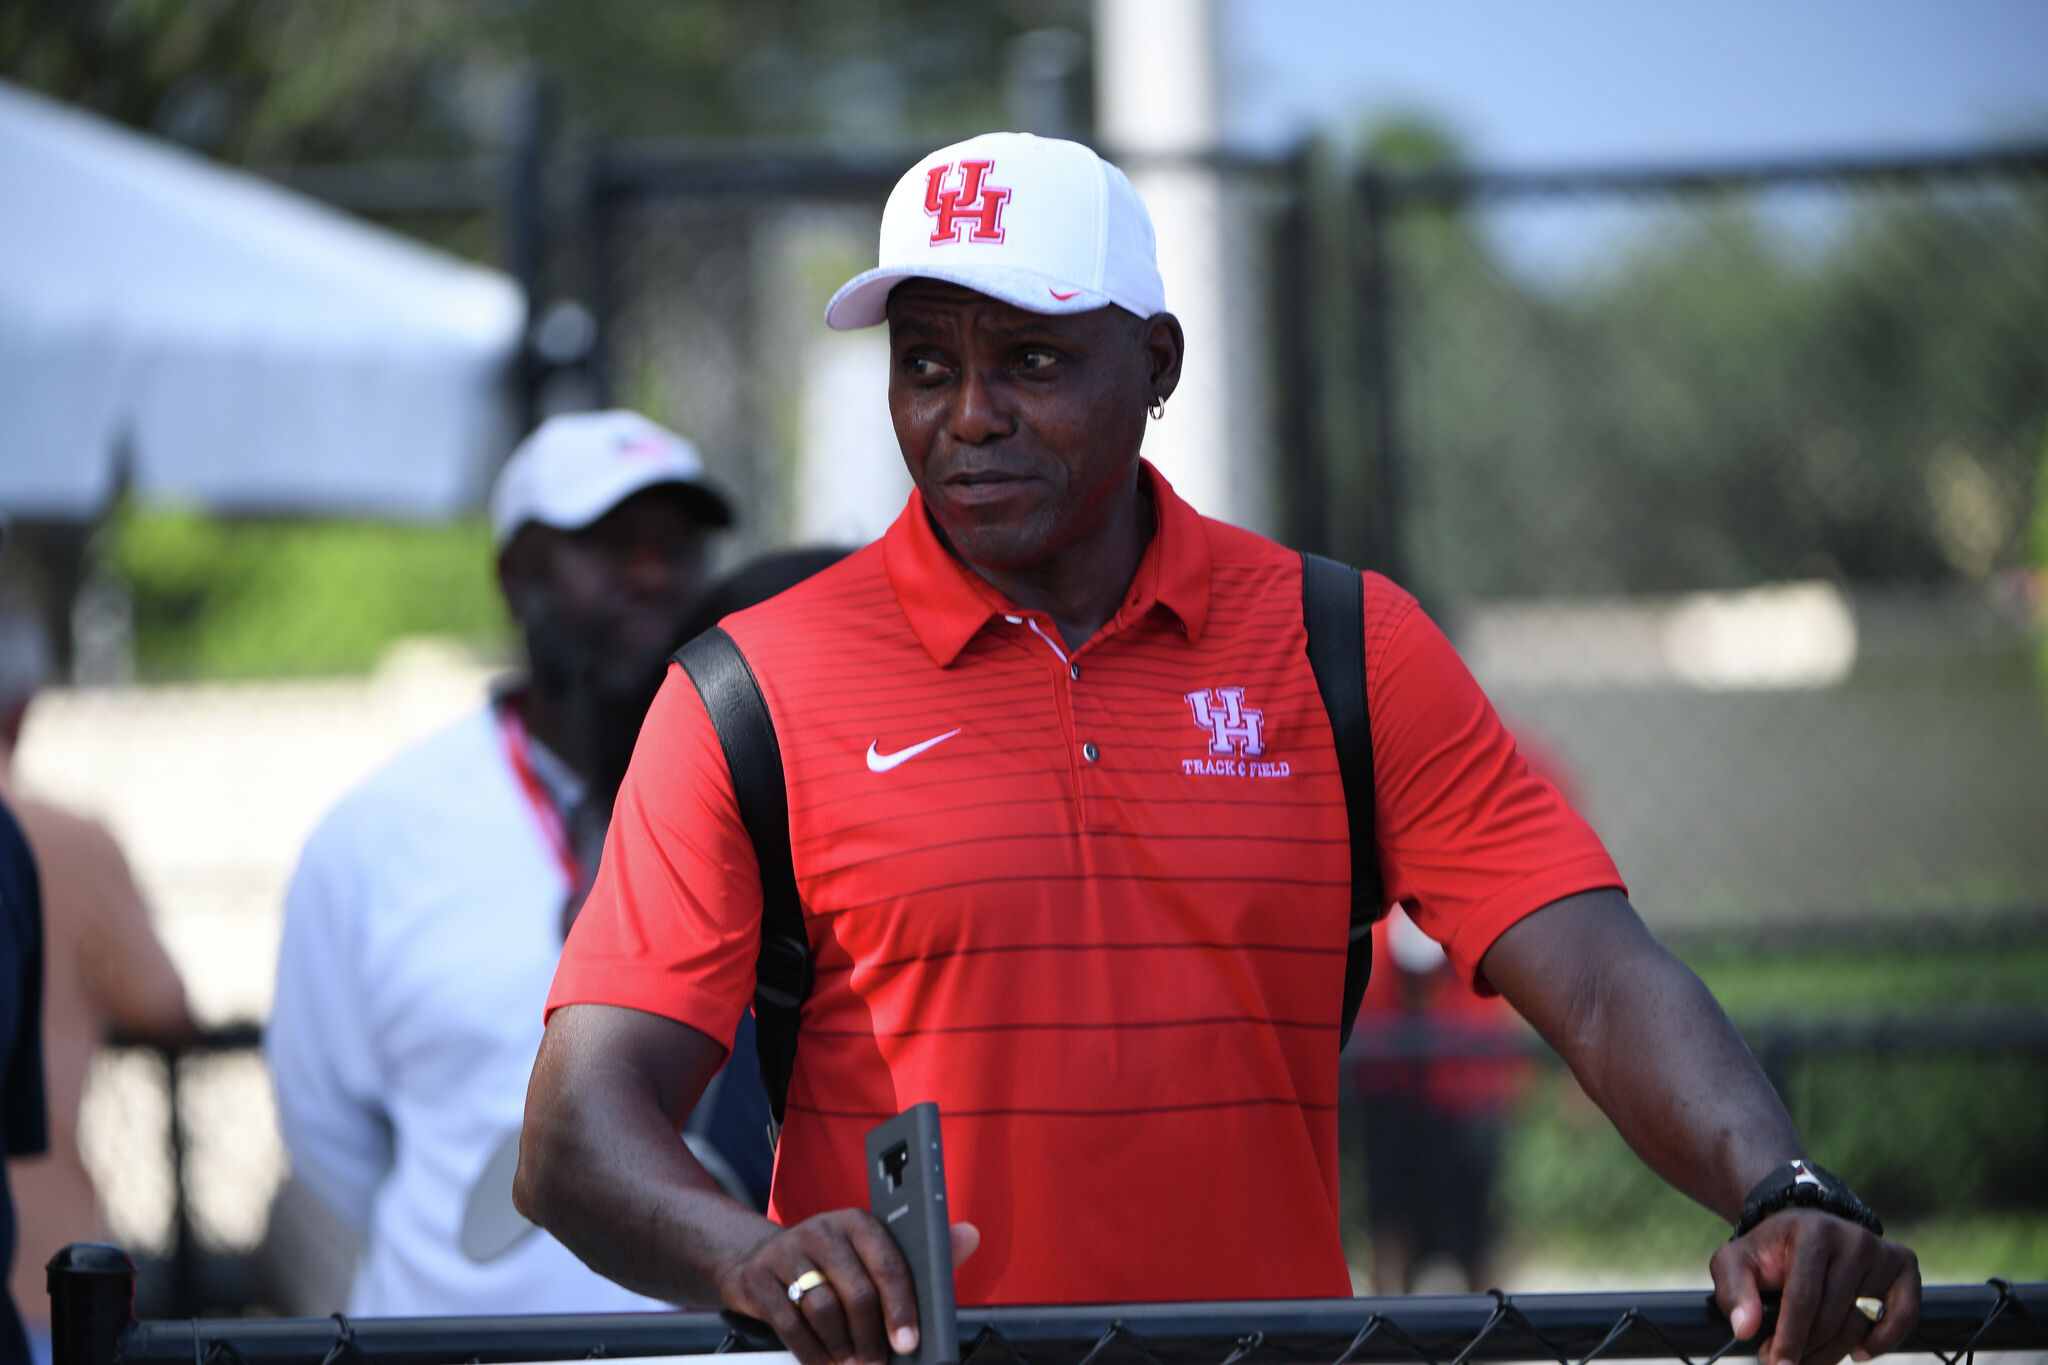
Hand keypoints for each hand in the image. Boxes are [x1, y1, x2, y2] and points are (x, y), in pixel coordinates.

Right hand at [716, 1211, 979, 1364]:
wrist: (758, 1258)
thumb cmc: (831, 1262)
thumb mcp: (872, 1251)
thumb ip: (923, 1255)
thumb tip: (970, 1236)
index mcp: (859, 1223)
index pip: (889, 1264)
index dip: (902, 1308)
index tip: (909, 1342)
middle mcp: (823, 1231)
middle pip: (857, 1292)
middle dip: (872, 1337)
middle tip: (879, 1362)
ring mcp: (788, 1252)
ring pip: (823, 1309)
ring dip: (842, 1347)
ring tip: (853, 1363)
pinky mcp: (760, 1277)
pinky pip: (789, 1323)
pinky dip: (810, 1352)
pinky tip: (824, 1362)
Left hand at [1712, 1209, 1920, 1364]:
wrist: (1803, 1227)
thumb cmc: (1770, 1251)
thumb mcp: (1737, 1262)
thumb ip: (1734, 1292)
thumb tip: (1745, 1329)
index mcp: (1812, 1231)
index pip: (1804, 1298)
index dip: (1789, 1338)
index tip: (1775, 1364)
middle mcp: (1854, 1239)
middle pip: (1832, 1317)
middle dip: (1805, 1349)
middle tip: (1783, 1364)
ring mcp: (1882, 1252)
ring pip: (1860, 1324)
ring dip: (1832, 1353)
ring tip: (1806, 1359)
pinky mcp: (1904, 1265)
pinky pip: (1904, 1317)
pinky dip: (1882, 1343)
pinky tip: (1857, 1353)